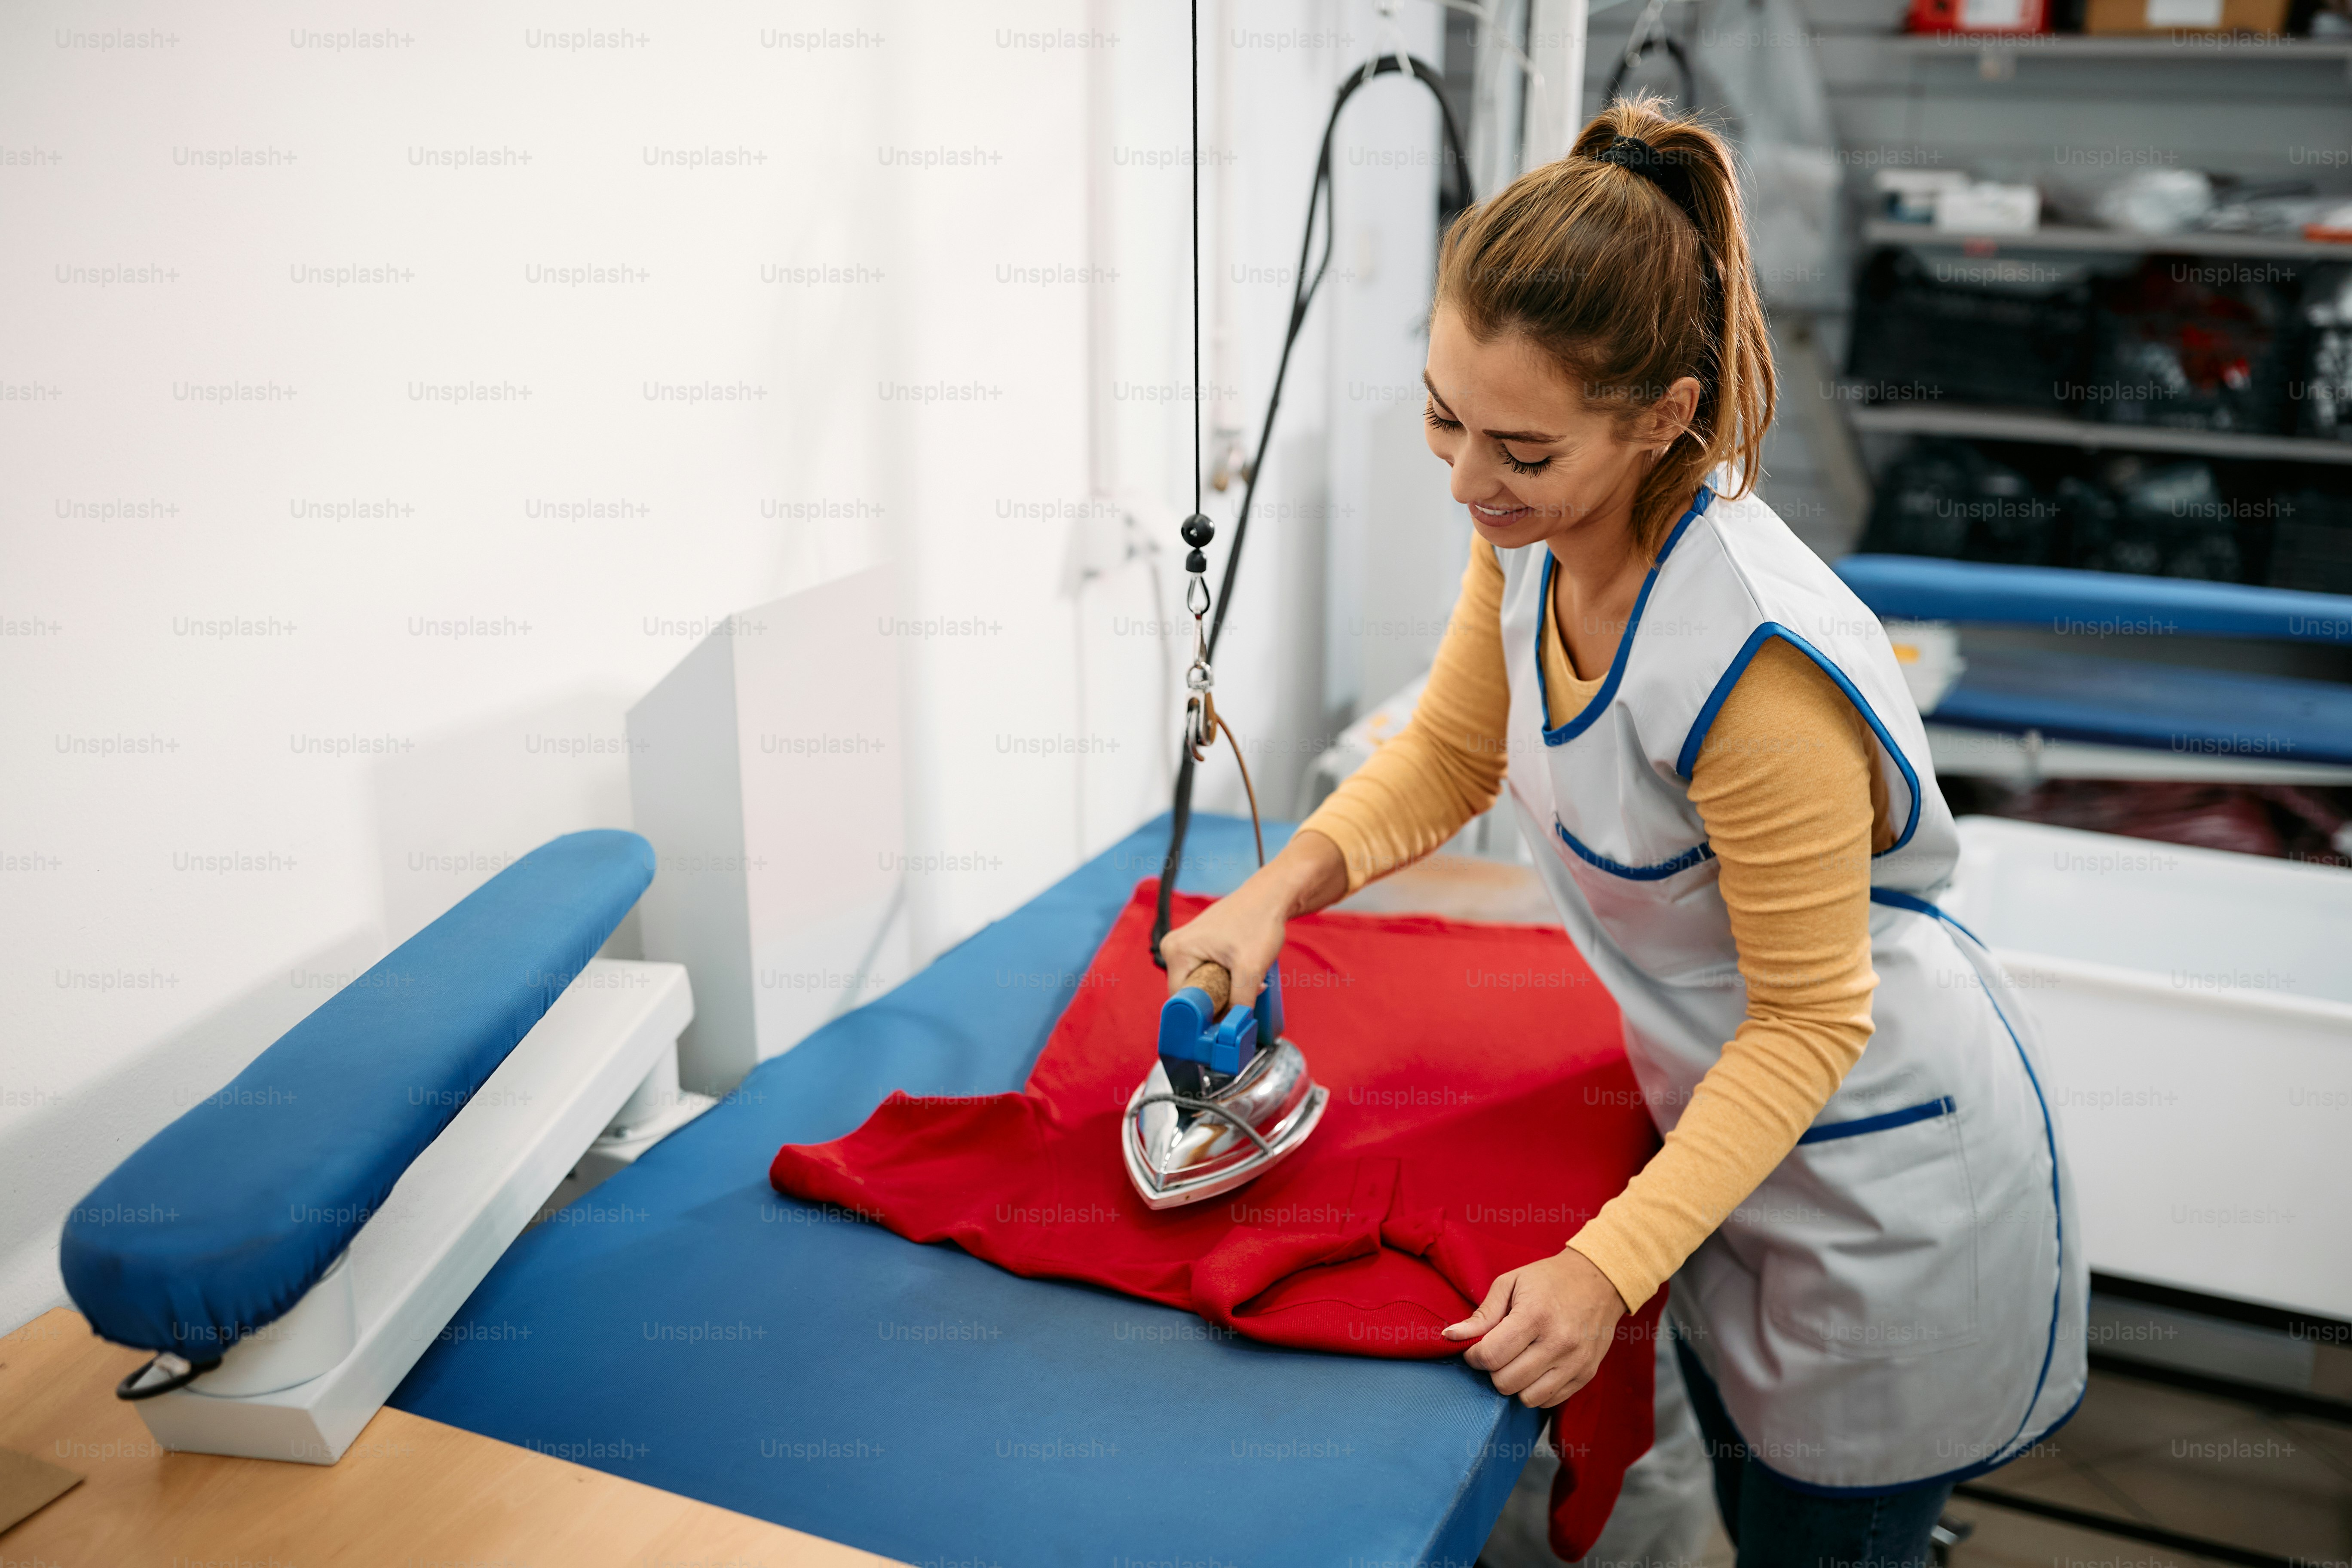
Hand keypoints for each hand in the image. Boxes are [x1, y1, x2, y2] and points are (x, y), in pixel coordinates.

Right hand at [1158, 830, 1346, 1011]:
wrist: (1272, 895)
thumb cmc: (1259, 920)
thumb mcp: (1250, 969)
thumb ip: (1239, 1004)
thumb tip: (1232, 1033)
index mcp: (1177, 952)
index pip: (1181, 1002)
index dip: (1203, 1017)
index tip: (1225, 1022)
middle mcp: (1174, 948)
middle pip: (1191, 995)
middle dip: (1217, 1001)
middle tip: (1243, 993)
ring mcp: (1185, 946)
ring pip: (1201, 985)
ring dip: (1225, 990)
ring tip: (1247, 978)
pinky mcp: (1198, 946)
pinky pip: (1206, 974)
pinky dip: (1225, 979)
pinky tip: (1243, 971)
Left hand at [1443, 1246, 1626, 1407]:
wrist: (1599, 1280)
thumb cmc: (1549, 1279)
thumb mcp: (1510, 1283)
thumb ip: (1482, 1314)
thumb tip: (1450, 1336)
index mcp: (1535, 1316)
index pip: (1491, 1356)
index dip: (1473, 1356)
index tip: (1475, 1348)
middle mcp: (1558, 1343)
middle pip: (1506, 1382)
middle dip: (1492, 1370)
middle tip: (1497, 1352)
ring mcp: (1575, 1362)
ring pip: (1527, 1398)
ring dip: (1514, 1384)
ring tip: (1517, 1361)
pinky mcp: (1587, 1375)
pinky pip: (1549, 1401)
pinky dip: (1535, 1390)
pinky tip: (1536, 1368)